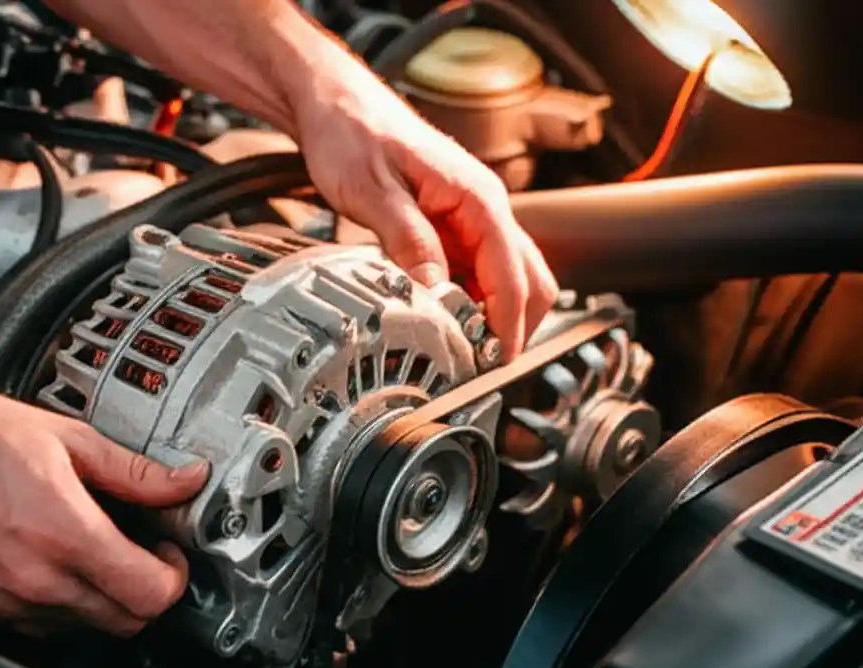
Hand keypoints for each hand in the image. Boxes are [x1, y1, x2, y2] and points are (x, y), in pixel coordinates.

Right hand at [0, 386, 208, 636]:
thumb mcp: (67, 439)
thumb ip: (134, 470)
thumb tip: (183, 480)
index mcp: (66, 534)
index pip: (149, 594)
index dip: (173, 576)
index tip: (169, 552)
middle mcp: (37, 579)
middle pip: (125, 622)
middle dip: (147, 592)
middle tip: (144, 552)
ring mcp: (6, 599)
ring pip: (85, 628)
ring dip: (105, 599)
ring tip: (98, 550)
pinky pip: (42, 625)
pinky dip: (64, 603)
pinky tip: (57, 559)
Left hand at [294, 70, 558, 356]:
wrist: (334, 105)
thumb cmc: (353, 133)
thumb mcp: (373, 191)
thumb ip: (407, 242)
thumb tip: (434, 292)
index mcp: (477, 197)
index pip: (513, 274)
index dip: (509, 323)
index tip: (497, 361)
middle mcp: (484, 208)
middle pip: (528, 280)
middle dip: (514, 325)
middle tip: (482, 366)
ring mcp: (469, 219)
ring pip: (504, 280)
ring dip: (489, 316)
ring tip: (458, 351)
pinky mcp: (449, 228)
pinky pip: (472, 273)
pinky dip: (466, 301)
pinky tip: (439, 318)